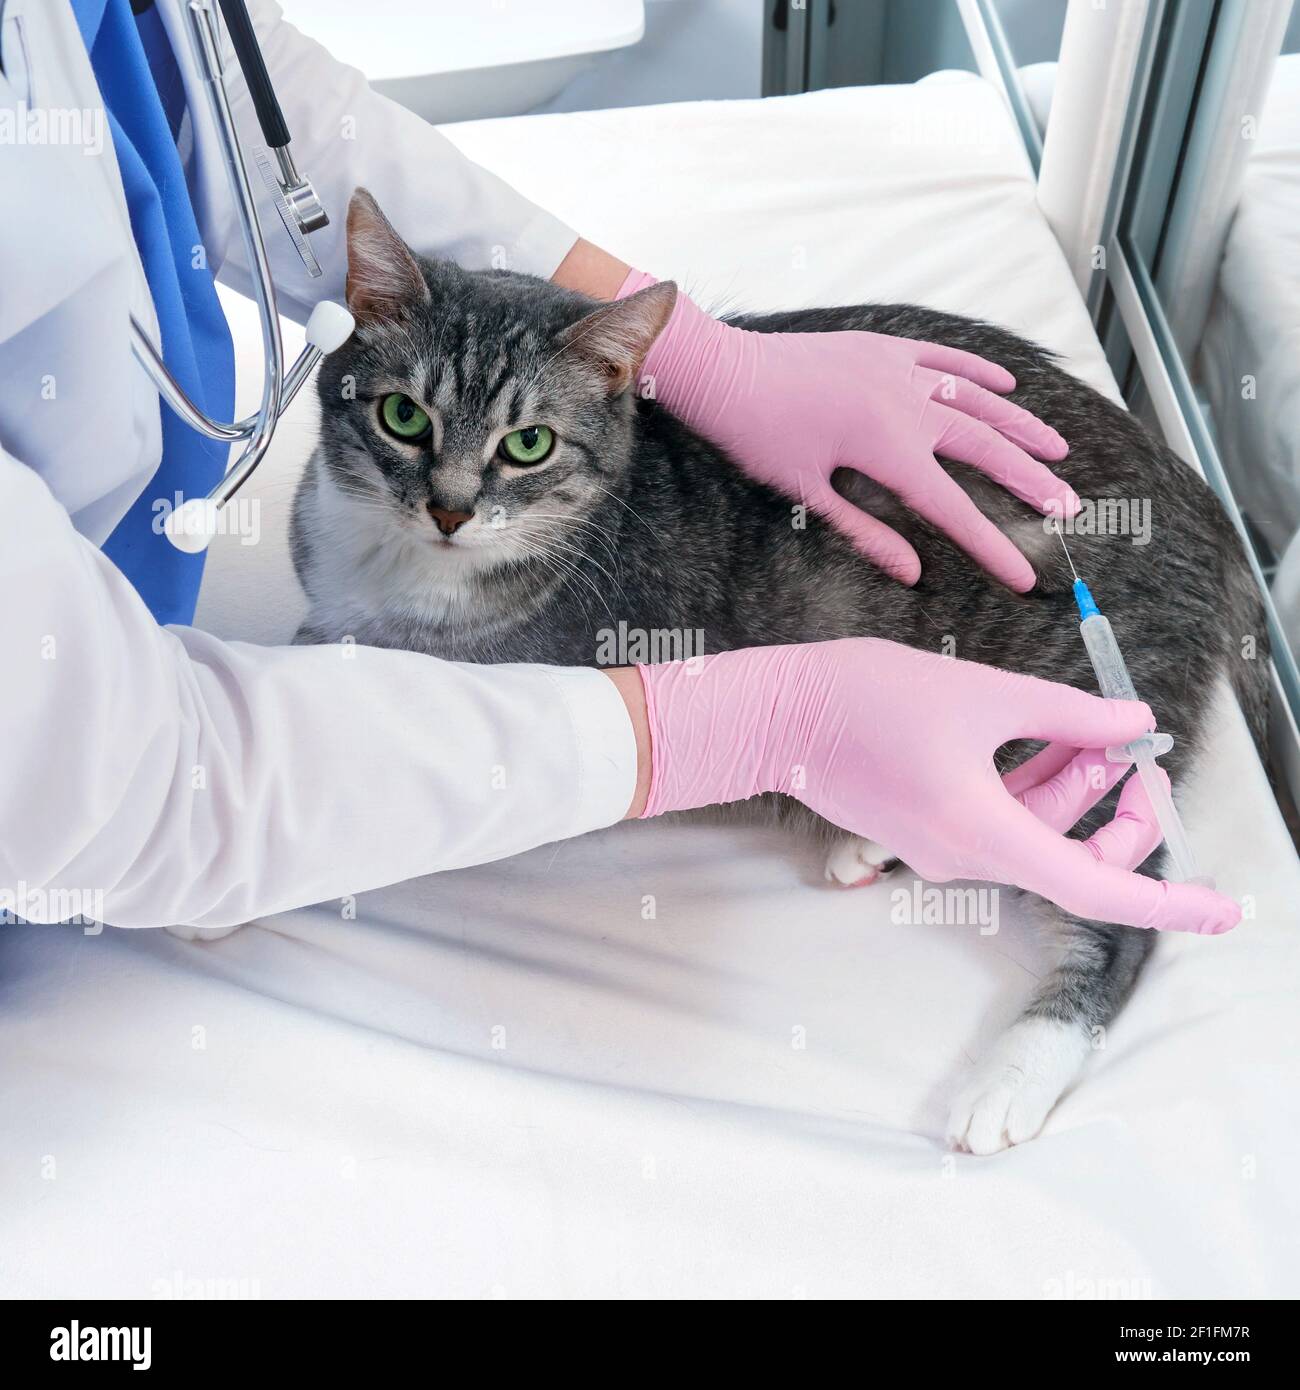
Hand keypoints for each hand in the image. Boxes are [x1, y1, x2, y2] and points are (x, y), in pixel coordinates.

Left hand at [618, 272, 1075, 591]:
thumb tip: (913, 571)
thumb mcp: (807, 494)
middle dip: (1030, 484)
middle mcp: (906, 406)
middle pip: (985, 450)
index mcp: (887, 450)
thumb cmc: (757, 436)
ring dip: (1022, 426)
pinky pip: (945, 359)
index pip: (953, 509)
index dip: (992, 546)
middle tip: (1069, 510)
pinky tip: (1009, 386)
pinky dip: (979, 374)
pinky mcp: (884, 348)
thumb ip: (865, 532)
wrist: (725, 369)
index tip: (1024, 577)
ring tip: (1059, 452)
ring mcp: (899, 371)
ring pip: (978, 401)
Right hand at [633, 639, 1239, 934]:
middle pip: (1070, 853)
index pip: (1095, 887)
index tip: (1224, 911)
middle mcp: (966, 854)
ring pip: (1036, 832)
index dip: (1168, 903)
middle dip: (1117, 808)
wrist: (779, 714)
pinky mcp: (924, 826)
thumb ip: (1069, 715)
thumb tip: (1134, 723)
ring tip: (1099, 729)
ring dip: (1075, 785)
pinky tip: (1050, 736)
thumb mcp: (984, 693)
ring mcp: (942, 845)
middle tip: (1139, 750)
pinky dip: (1034, 783)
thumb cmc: (867, 699)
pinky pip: (1000, 819)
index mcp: (984, 832)